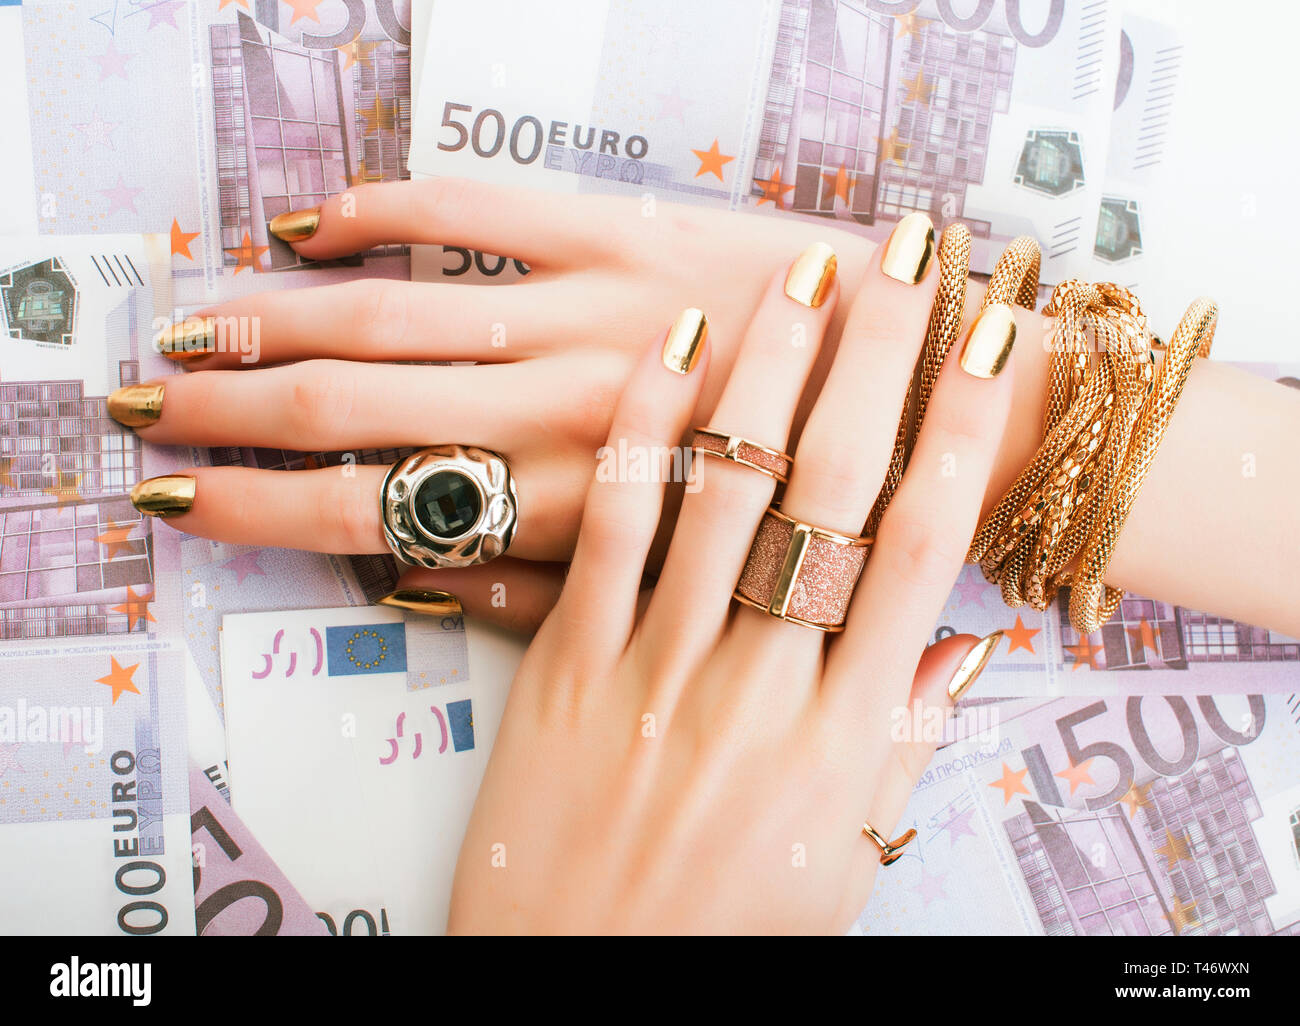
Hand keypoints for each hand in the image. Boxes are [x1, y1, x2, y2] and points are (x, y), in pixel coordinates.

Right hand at [110, 179, 870, 584]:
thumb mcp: (688, 600)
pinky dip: (387, 207)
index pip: (376, 516)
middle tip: (153, 407)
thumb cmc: (807, 519)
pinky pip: (481, 212)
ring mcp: (591, 317)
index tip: (186, 505)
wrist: (929, 407)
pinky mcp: (629, 236)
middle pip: (356, 409)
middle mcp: (564, 416)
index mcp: (576, 517)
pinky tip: (317, 218)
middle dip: (239, 412)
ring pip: (395, 314)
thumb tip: (418, 582)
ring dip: (279, 321)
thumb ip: (544, 593)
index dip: (264, 511)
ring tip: (194, 328)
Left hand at [445, 232, 1011, 932]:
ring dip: (764, 369)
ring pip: (723, 490)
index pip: (920, 549)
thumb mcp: (845, 859)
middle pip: (832, 490)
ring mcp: (655, 669)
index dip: (962, 431)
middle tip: (900, 258)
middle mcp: (759, 685)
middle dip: (875, 360)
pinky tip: (662, 357)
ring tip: (795, 275)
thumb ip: (902, 744)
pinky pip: (607, 532)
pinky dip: (638, 437)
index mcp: (844, 737)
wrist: (573, 990)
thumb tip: (964, 642)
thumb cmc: (722, 936)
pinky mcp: (563, 667)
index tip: (990, 342)